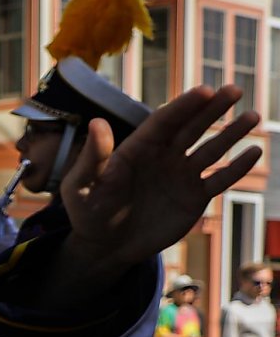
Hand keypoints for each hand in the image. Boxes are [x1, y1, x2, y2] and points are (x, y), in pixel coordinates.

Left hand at [60, 86, 260, 275]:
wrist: (104, 246)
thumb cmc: (87, 213)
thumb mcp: (83, 185)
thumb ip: (93, 156)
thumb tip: (98, 122)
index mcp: (137, 148)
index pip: (164, 121)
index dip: (184, 106)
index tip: (204, 90)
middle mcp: (163, 156)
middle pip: (191, 127)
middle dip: (212, 108)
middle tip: (234, 89)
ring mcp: (181, 175)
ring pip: (211, 149)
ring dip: (231, 133)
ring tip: (253, 116)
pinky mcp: (194, 197)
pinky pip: (219, 179)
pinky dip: (237, 168)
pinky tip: (254, 152)